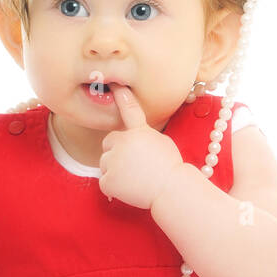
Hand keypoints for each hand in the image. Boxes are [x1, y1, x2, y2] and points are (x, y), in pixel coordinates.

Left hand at [98, 84, 183, 208]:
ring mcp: (113, 161)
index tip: (116, 85)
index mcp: (139, 132)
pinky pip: (104, 182)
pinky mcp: (108, 180)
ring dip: (115, 170)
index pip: (129, 110)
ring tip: (135, 178)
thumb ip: (142, 135)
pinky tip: (129, 189)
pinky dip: (113, 188)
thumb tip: (130, 138)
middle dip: (116, 153)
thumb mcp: (161, 142)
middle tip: (135, 166)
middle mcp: (123, 142)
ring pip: (104, 164)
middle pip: (108, 144)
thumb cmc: (170, 169)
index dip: (122, 96)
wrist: (171, 190)